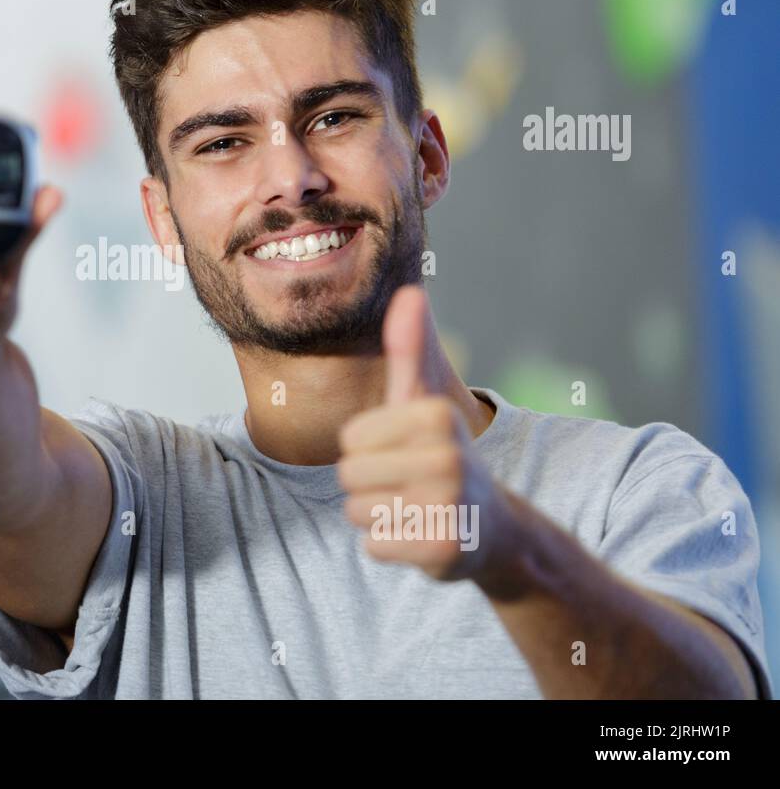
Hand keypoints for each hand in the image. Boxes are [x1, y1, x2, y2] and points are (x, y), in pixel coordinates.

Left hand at [337, 285, 515, 581]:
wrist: (492, 526)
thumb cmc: (441, 455)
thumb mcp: (424, 400)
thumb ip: (409, 349)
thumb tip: (410, 290)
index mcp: (436, 415)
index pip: (350, 438)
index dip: (367, 448)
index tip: (403, 451)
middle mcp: (447, 458)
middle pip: (348, 474)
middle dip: (368, 483)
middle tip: (408, 484)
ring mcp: (447, 506)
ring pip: (357, 511)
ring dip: (377, 514)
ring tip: (413, 507)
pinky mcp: (442, 549)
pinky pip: (372, 546)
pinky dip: (389, 545)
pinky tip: (420, 535)